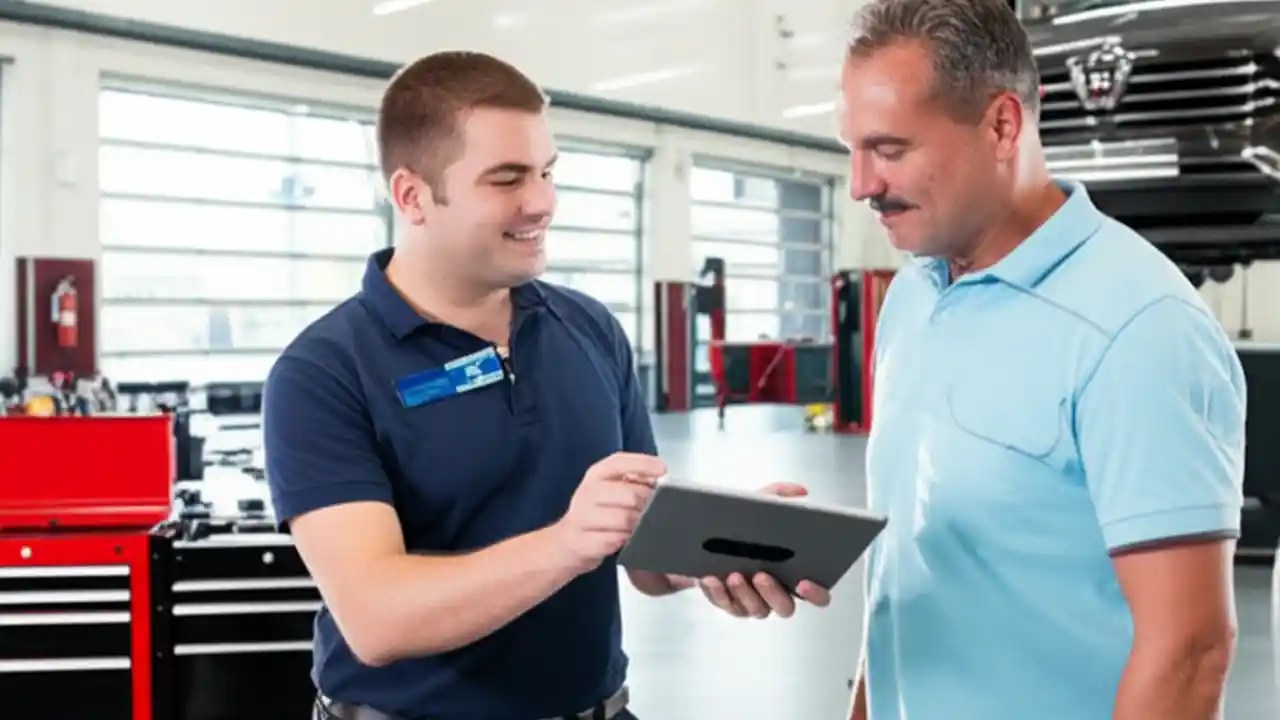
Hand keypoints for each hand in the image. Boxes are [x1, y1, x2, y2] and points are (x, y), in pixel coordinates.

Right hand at [549, 452, 665, 573]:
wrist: (566, 543)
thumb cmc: (596, 513)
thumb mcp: (611, 490)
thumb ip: (635, 481)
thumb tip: (658, 481)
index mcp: (596, 474)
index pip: (620, 462)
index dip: (643, 464)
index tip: (662, 470)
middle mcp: (587, 492)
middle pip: (631, 495)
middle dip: (647, 505)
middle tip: (651, 512)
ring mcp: (582, 517)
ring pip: (625, 519)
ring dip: (638, 526)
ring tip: (637, 527)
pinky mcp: (582, 541)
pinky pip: (615, 540)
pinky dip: (624, 541)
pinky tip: (622, 540)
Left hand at [689, 480, 831, 617]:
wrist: (703, 533)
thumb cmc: (740, 522)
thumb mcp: (759, 503)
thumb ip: (780, 495)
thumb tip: (800, 492)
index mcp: (794, 573)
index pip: (817, 594)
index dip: (816, 593)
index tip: (804, 581)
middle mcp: (777, 592)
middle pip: (785, 606)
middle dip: (774, 592)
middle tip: (762, 574)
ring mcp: (753, 601)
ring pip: (757, 609)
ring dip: (745, 593)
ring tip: (735, 574)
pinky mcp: (729, 603)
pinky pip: (726, 604)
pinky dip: (718, 592)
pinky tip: (712, 578)